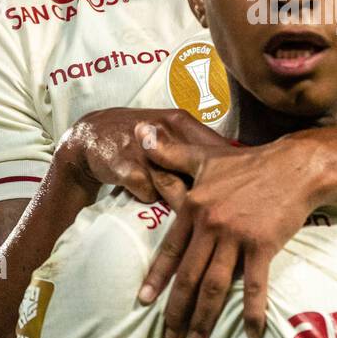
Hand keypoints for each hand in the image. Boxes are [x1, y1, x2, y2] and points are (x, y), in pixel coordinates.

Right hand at [57, 108, 231, 201]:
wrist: (91, 137)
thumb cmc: (140, 139)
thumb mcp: (169, 134)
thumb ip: (198, 148)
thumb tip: (239, 166)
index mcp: (180, 122)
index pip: (215, 147)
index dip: (233, 172)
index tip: (245, 192)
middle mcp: (164, 131)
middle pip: (198, 170)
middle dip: (209, 195)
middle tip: (219, 214)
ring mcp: (143, 149)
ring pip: (173, 184)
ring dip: (180, 203)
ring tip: (186, 215)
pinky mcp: (124, 166)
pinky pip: (147, 192)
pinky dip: (149, 199)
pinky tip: (147, 199)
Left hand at [135, 124, 321, 337]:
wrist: (295, 166)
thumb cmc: (249, 164)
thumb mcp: (205, 156)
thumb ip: (170, 153)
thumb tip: (141, 133)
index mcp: (195, 207)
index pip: (170, 250)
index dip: (156, 278)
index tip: (145, 302)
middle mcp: (211, 224)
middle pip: (189, 276)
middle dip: (177, 311)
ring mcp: (236, 237)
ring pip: (214, 286)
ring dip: (204, 318)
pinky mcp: (263, 245)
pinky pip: (253, 286)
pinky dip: (251, 311)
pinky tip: (250, 333)